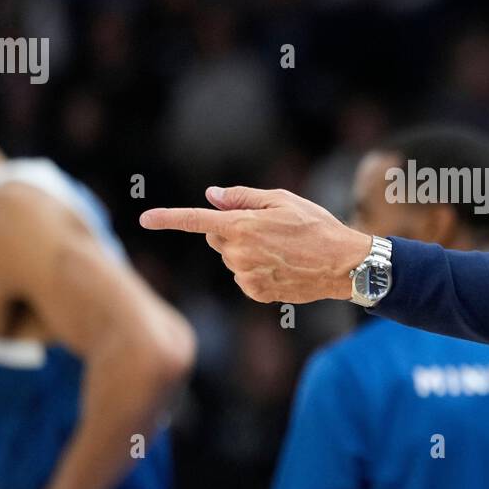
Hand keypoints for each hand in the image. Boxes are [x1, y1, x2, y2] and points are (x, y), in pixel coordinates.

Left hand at [139, 186, 373, 303]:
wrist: (342, 264)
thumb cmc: (316, 226)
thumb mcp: (282, 200)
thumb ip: (242, 197)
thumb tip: (210, 196)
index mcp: (242, 225)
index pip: (196, 221)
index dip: (168, 219)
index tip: (145, 218)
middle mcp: (239, 253)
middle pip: (217, 238)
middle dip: (231, 230)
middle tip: (267, 228)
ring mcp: (246, 276)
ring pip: (231, 259)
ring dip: (246, 251)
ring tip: (281, 248)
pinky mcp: (255, 293)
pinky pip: (243, 277)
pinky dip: (255, 270)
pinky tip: (281, 266)